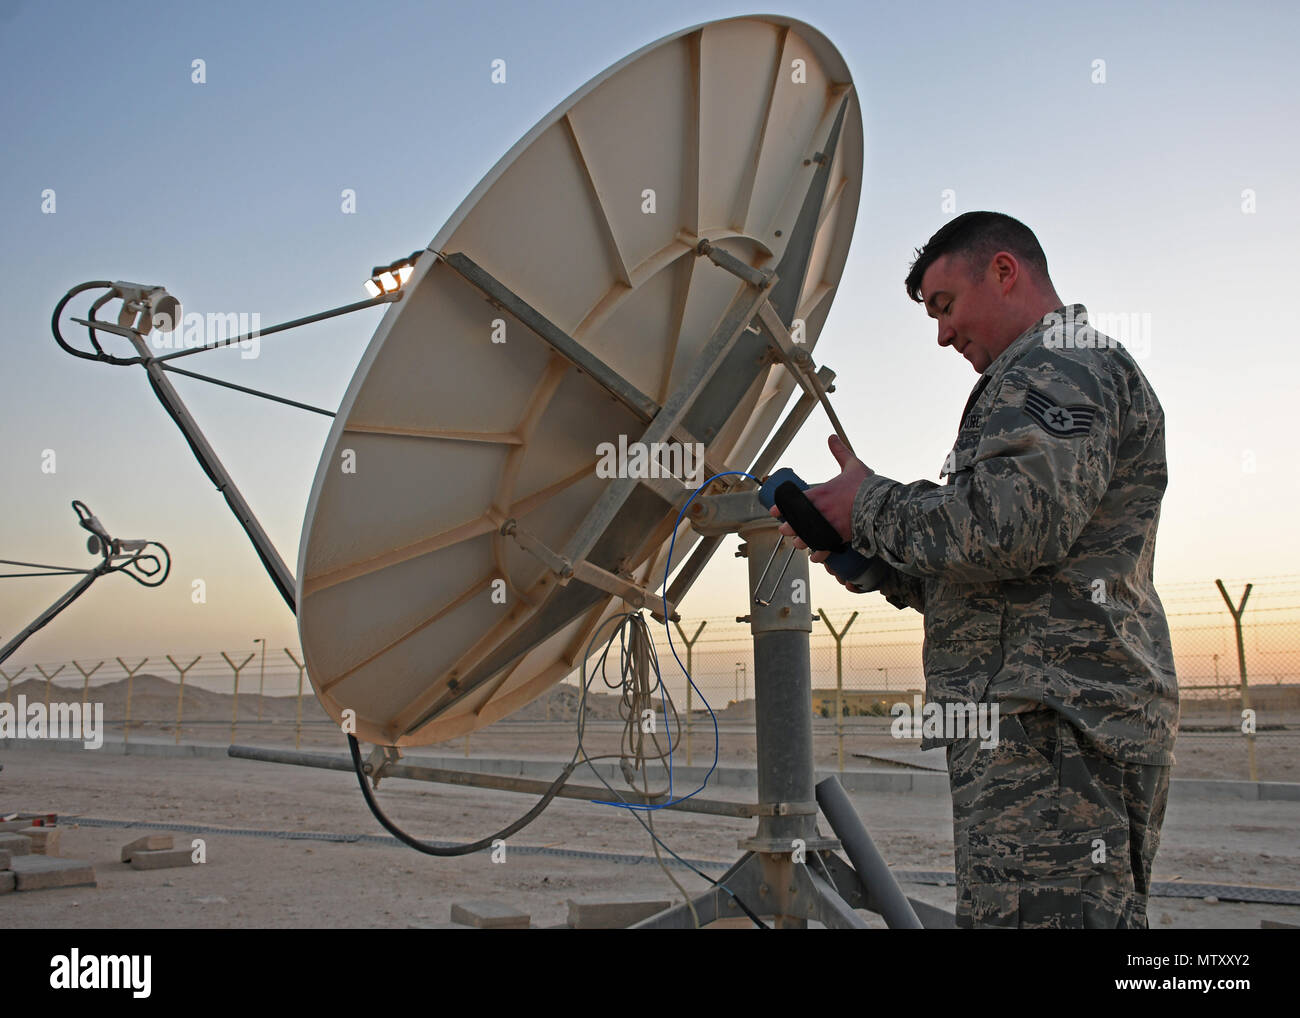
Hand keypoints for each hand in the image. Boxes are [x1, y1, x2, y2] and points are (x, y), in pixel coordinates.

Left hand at [767, 434, 871, 561]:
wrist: (882, 503)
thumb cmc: (867, 485)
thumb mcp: (853, 465)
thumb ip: (840, 451)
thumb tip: (832, 436)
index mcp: (820, 493)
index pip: (793, 501)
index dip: (781, 508)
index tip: (776, 512)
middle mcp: (821, 511)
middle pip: (796, 523)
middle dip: (789, 528)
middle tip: (786, 530)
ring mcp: (829, 525)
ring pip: (807, 538)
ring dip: (801, 542)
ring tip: (798, 543)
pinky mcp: (840, 537)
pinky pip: (825, 549)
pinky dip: (819, 555)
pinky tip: (815, 557)